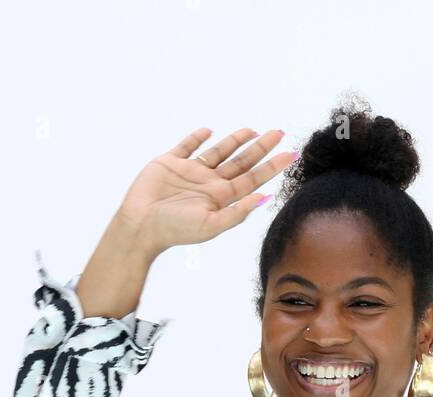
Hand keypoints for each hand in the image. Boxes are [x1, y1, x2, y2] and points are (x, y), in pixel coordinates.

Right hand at [116, 126, 296, 256]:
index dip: (272, 166)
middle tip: (280, 133)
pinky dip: (198, 138)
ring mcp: (191, 172)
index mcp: (221, 198)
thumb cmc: (176, 229)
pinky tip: (209, 131)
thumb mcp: (211, 225)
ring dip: (235, 141)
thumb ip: (238, 213)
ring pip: (219, 152)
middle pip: (242, 162)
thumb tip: (265, 198)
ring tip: (252, 130)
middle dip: (261, 148)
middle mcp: (210, 184)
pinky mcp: (170, 163)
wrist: (141, 224)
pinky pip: (187, 147)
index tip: (291, 154)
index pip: (253, 179)